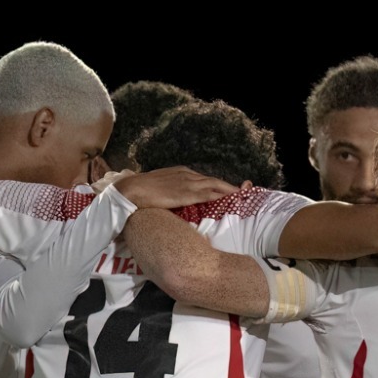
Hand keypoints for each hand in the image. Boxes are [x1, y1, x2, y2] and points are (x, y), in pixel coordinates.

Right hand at [117, 166, 235, 209]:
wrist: (130, 191)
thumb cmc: (141, 193)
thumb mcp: (160, 189)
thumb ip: (172, 194)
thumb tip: (177, 204)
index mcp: (181, 173)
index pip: (205, 180)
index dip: (219, 186)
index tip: (231, 191)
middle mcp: (187, 174)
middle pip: (214, 181)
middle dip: (231, 187)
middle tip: (246, 190)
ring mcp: (188, 182)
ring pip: (215, 185)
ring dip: (231, 190)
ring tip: (245, 195)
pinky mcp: (186, 192)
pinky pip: (209, 193)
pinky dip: (222, 195)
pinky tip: (233, 198)